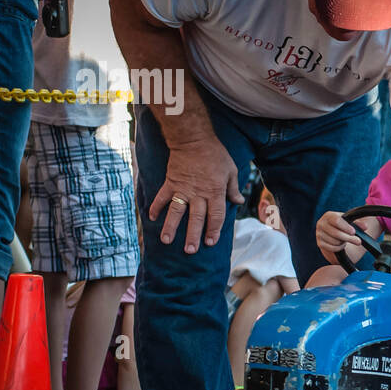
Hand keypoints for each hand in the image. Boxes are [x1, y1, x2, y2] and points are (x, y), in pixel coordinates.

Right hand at [148, 138, 243, 253]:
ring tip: (166, 241)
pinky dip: (156, 207)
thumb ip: (234, 188)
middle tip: (190, 250)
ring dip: (171, 226)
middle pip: (196, 218)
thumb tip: (238, 201)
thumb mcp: (231, 170)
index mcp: (215, 192)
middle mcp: (198, 193)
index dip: (214, 230)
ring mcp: (183, 189)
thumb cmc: (215, 154)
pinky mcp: (170, 182)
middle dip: (193, 235)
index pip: (216, 216)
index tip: (210, 242)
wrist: (193, 139)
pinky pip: (162, 197)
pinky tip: (152, 218)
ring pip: (177, 211)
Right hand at [316, 210, 358, 265]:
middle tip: (358, 241)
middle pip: (336, 233)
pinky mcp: (320, 243)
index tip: (353, 232)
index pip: (336, 220)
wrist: (331, 233)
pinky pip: (332, 248)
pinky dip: (339, 247)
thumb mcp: (349, 222)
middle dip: (349, 238)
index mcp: (329, 216)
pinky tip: (341, 244)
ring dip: (343, 242)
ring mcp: (319, 234)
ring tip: (346, 240)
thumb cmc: (342, 225)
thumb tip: (365, 226)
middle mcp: (321, 224)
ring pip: (335, 242)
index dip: (346, 227)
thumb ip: (358, 223)